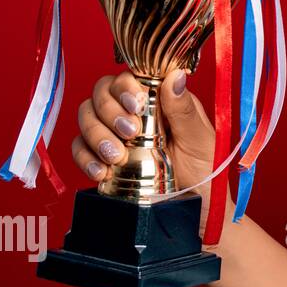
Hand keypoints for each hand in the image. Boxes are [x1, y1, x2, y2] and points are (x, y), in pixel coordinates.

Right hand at [71, 69, 227, 237]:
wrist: (200, 212)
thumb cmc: (208, 172)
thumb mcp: (200, 140)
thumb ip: (184, 109)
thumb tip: (175, 75)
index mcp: (161, 101)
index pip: (129, 78)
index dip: (125, 85)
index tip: (136, 104)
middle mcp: (135, 114)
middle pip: (101, 94)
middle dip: (109, 111)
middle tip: (130, 133)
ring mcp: (117, 136)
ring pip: (86, 119)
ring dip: (95, 135)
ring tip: (116, 157)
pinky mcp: (104, 160)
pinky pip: (79, 150)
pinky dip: (85, 159)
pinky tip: (101, 172)